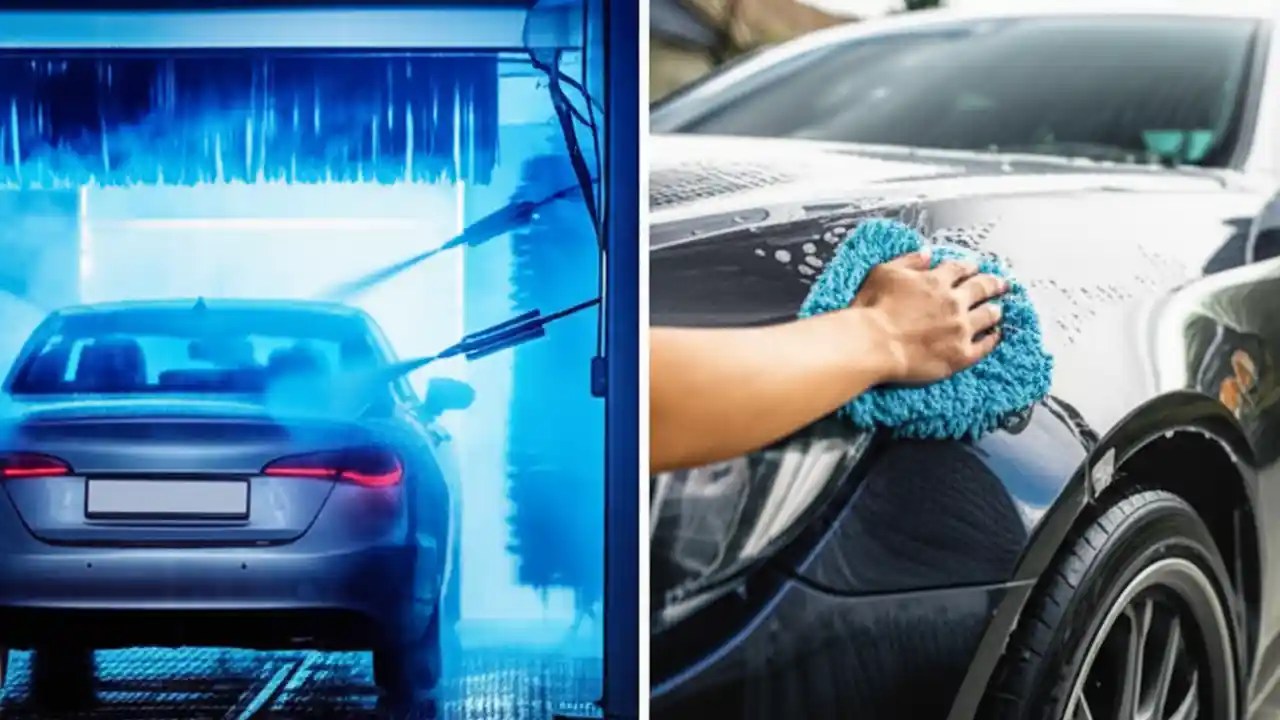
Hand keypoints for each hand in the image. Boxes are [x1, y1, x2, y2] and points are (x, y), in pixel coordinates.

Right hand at [850, 249, 1007, 383]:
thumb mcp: (884, 273)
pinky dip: (992, 339)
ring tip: (998, 309)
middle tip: (1001, 284)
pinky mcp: (961, 355)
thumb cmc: (873, 309)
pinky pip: (985, 346)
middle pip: (980, 288)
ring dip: (994, 310)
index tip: (975, 267)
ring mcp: (960, 329)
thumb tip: (927, 253)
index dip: (969, 266)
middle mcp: (954, 302)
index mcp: (936, 281)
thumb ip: (908, 261)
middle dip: (992, 284)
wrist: (874, 344)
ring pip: (987, 315)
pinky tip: (995, 336)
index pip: (959, 269)